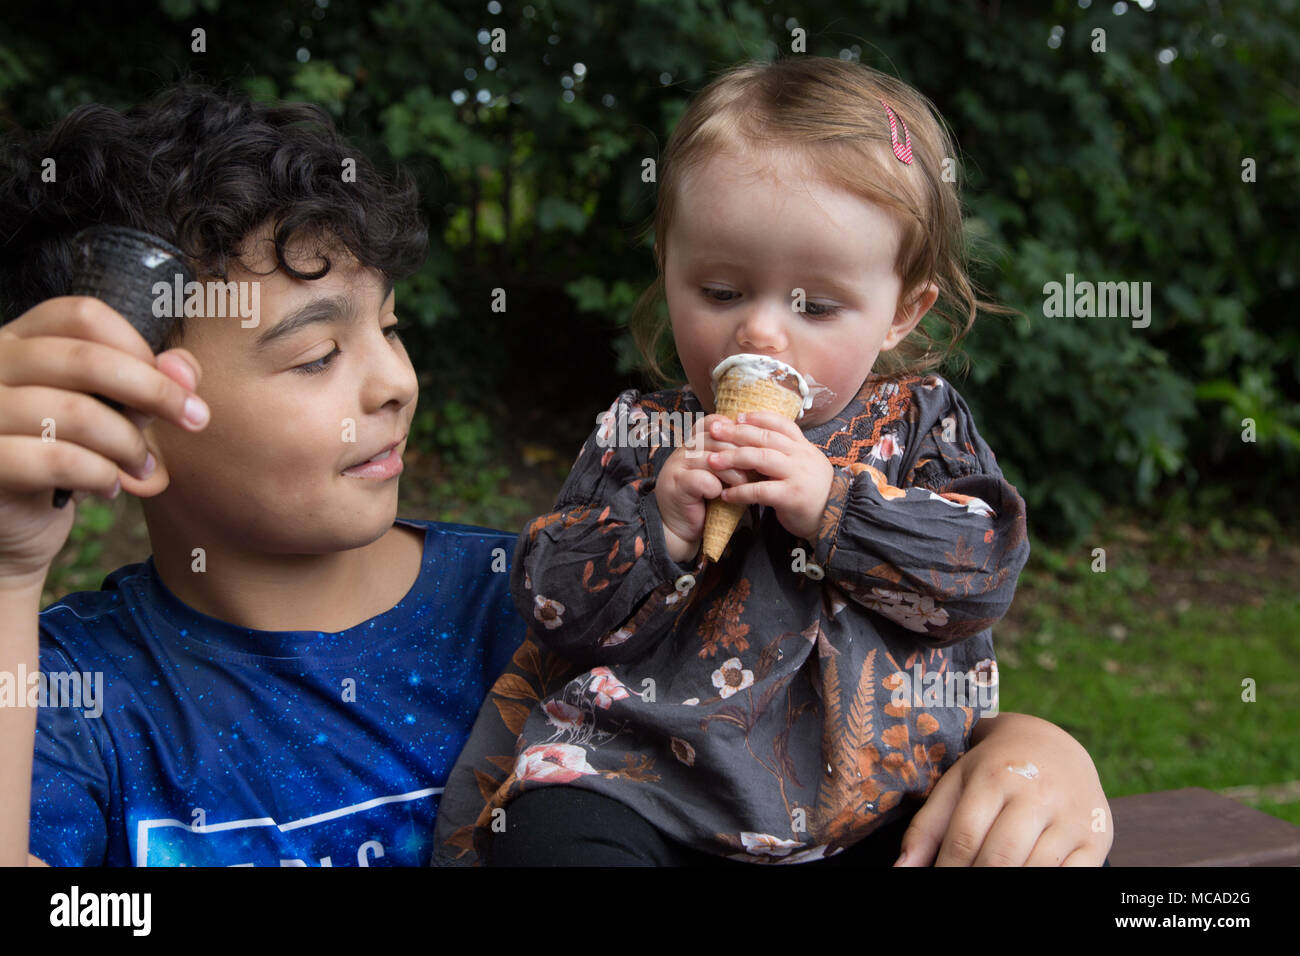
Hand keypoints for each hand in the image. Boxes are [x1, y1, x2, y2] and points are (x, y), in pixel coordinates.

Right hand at [0, 296, 207, 584]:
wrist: (14, 528)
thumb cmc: (66, 458)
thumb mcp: (110, 413)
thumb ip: (148, 383)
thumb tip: (185, 372)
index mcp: (18, 340)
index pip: (82, 316)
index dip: (139, 346)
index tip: (176, 384)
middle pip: (87, 359)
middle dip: (156, 393)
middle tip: (195, 420)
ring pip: (77, 412)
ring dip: (129, 445)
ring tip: (142, 467)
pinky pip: (58, 459)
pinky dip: (101, 475)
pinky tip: (110, 488)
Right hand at [654, 414, 749, 562]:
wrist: (681, 527)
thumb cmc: (704, 499)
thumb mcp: (719, 474)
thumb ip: (730, 458)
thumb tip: (762, 446)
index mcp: (693, 443)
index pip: (713, 423)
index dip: (735, 431)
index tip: (754, 446)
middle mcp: (683, 450)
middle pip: (715, 439)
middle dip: (740, 452)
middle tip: (758, 467)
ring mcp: (677, 467)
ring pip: (709, 458)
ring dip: (732, 471)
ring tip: (745, 483)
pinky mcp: (676, 486)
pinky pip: (700, 479)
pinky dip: (716, 487)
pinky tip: (722, 495)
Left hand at [703, 410, 833, 542]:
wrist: (835, 518)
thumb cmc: (813, 491)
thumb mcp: (805, 464)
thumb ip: (787, 452)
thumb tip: (757, 439)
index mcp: (803, 446)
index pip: (780, 423)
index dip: (757, 418)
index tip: (737, 417)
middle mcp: (801, 456)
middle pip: (765, 437)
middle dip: (736, 433)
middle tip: (713, 431)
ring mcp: (797, 475)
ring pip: (761, 458)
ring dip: (734, 458)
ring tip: (712, 461)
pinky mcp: (791, 497)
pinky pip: (761, 491)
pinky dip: (740, 491)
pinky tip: (725, 494)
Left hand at [895, 712, 1112, 865]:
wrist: (1053, 745)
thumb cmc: (992, 770)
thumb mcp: (956, 784)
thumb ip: (927, 827)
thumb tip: (902, 870)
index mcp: (994, 775)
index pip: (964, 837)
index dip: (946, 869)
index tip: (935, 881)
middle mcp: (1037, 792)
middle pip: (1000, 858)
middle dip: (975, 879)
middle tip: (962, 887)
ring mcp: (1071, 815)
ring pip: (1035, 870)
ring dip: (1009, 884)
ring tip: (989, 885)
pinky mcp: (1098, 836)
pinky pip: (1072, 876)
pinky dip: (1046, 883)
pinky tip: (1025, 879)